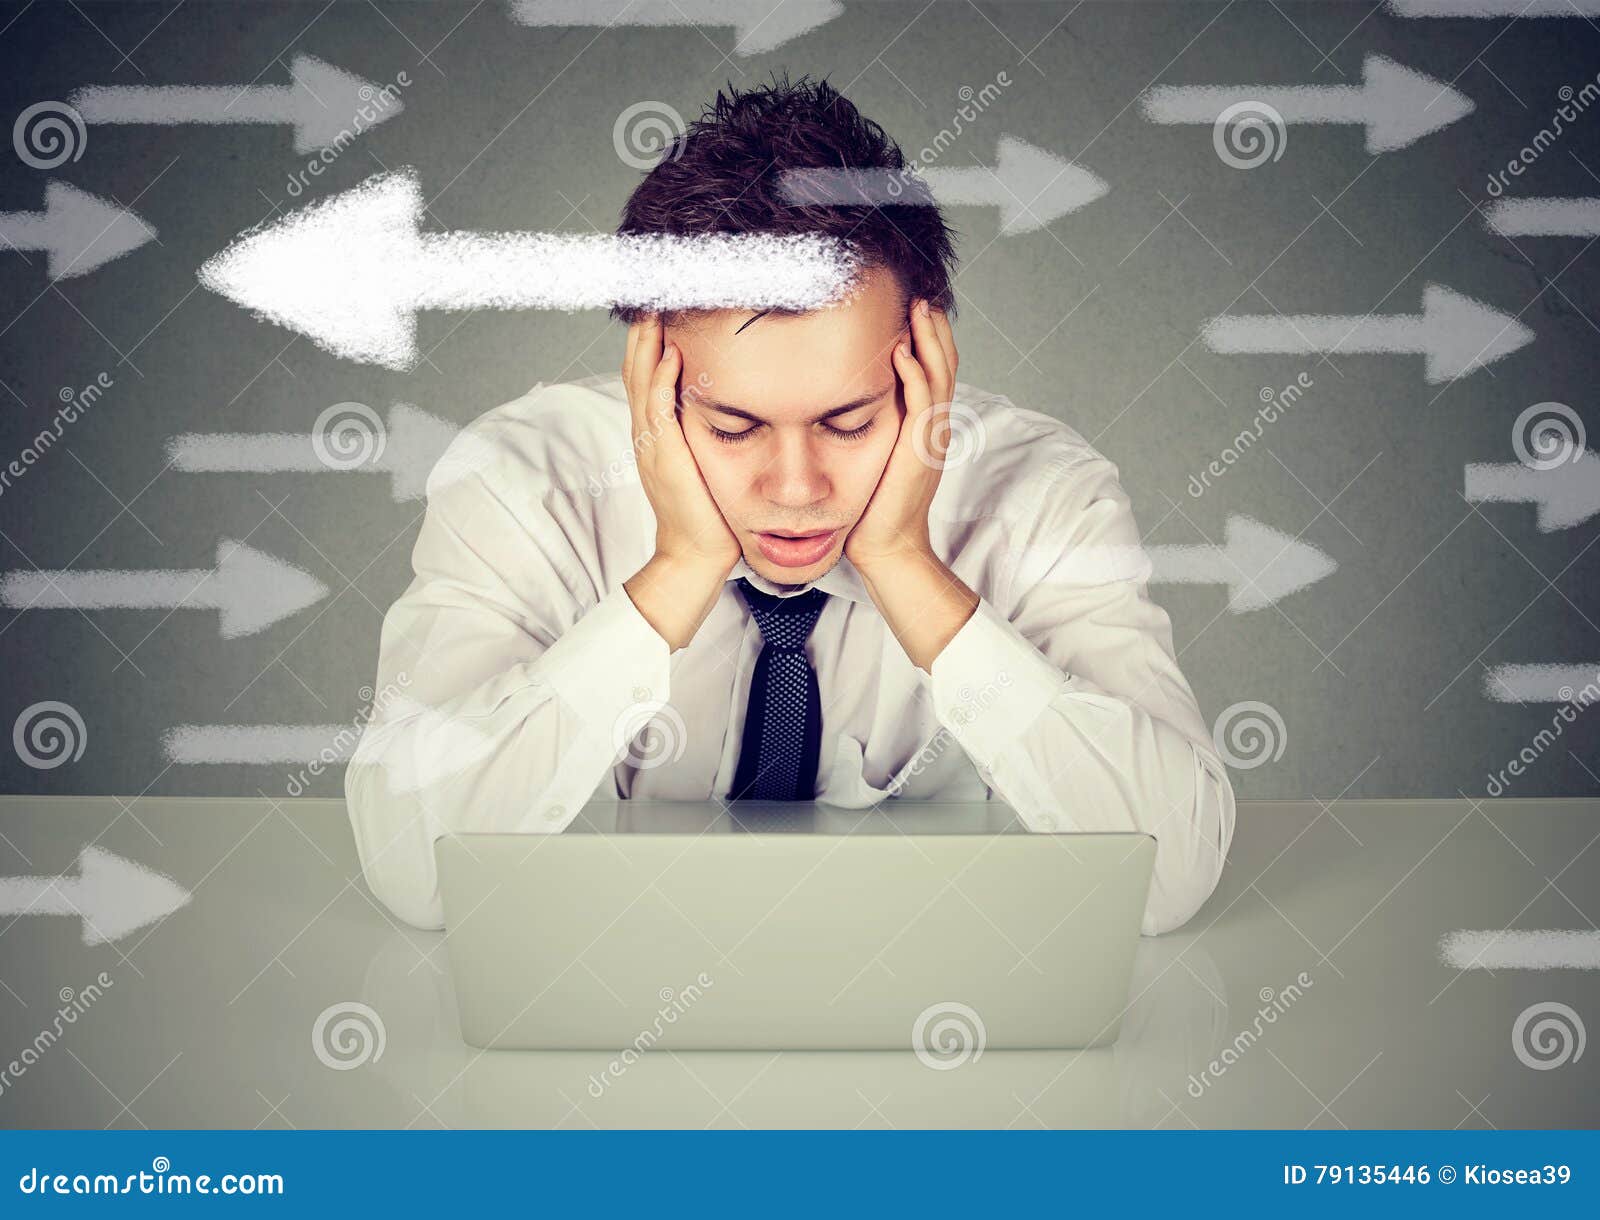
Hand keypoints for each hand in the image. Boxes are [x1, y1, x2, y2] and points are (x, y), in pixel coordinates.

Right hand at [622, 315, 740, 572]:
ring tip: (656, 308)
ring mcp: (652, 445)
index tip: (660, 306)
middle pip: (635, 368)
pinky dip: (662, 381)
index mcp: (654, 432)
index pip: (645, 374)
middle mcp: (647, 434)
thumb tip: (727, 403)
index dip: (649, 339)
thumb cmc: (708, 513)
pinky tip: (673, 355)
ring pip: (641, 382)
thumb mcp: (703, 461)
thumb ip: (704, 432)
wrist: (695, 556)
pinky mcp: (665, 459)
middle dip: (643, 330)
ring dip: (648, 343)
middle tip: (653, 292)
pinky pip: (658, 412)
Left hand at [843, 297, 958, 570]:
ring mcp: (931, 438)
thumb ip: (869, 425)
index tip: (912, 307)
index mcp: (925, 426)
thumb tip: (842, 398)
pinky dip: (915, 374)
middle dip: (934, 327)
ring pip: (940, 376)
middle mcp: (934, 427)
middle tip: (920, 295)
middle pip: (944, 364)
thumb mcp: (873, 455)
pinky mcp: (919, 451)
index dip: (928, 338)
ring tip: (917, 308)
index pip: (934, 370)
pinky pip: (923, 404)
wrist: (886, 548)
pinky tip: (901, 351)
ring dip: (929, 339)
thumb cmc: (872, 507)